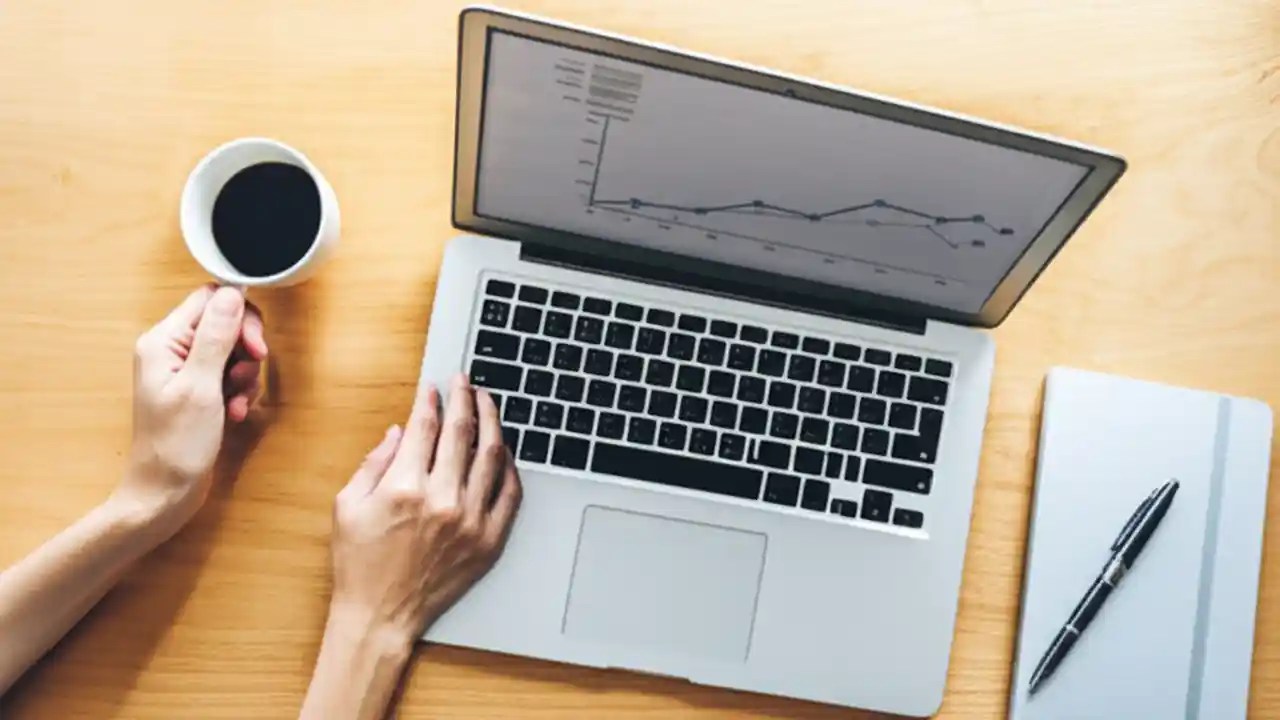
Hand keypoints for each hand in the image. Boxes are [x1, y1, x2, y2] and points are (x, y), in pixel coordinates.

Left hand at [115, 285, 267, 531]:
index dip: (240, 317)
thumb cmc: (176, 445)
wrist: (164, 493)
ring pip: (231, 350)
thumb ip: (216, 337)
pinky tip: (235, 413)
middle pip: (224, 323)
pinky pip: (228, 374)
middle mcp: (170, 350)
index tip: (255, 348)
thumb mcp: (200, 387)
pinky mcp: (196, 390)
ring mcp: (183, 371)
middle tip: (246, 377)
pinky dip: (238, 391)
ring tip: (236, 403)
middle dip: (245, 349)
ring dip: (244, 375)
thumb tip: (233, 293)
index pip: (210, 300)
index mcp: (163, 342)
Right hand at [328, 374, 521, 648]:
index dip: (431, 400)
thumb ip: (374, 462)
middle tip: (466, 382)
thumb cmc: (359, 563)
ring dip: (492, 423)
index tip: (434, 387)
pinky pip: (510, 493)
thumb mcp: (348, 505)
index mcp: (404, 487)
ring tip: (488, 404)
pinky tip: (503, 451)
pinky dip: (509, 466)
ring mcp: (470, 520)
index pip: (426, 426)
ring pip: (492, 456)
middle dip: (465, 398)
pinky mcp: (489, 540)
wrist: (381, 616)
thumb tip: (401, 431)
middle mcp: (442, 500)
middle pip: (462, 432)